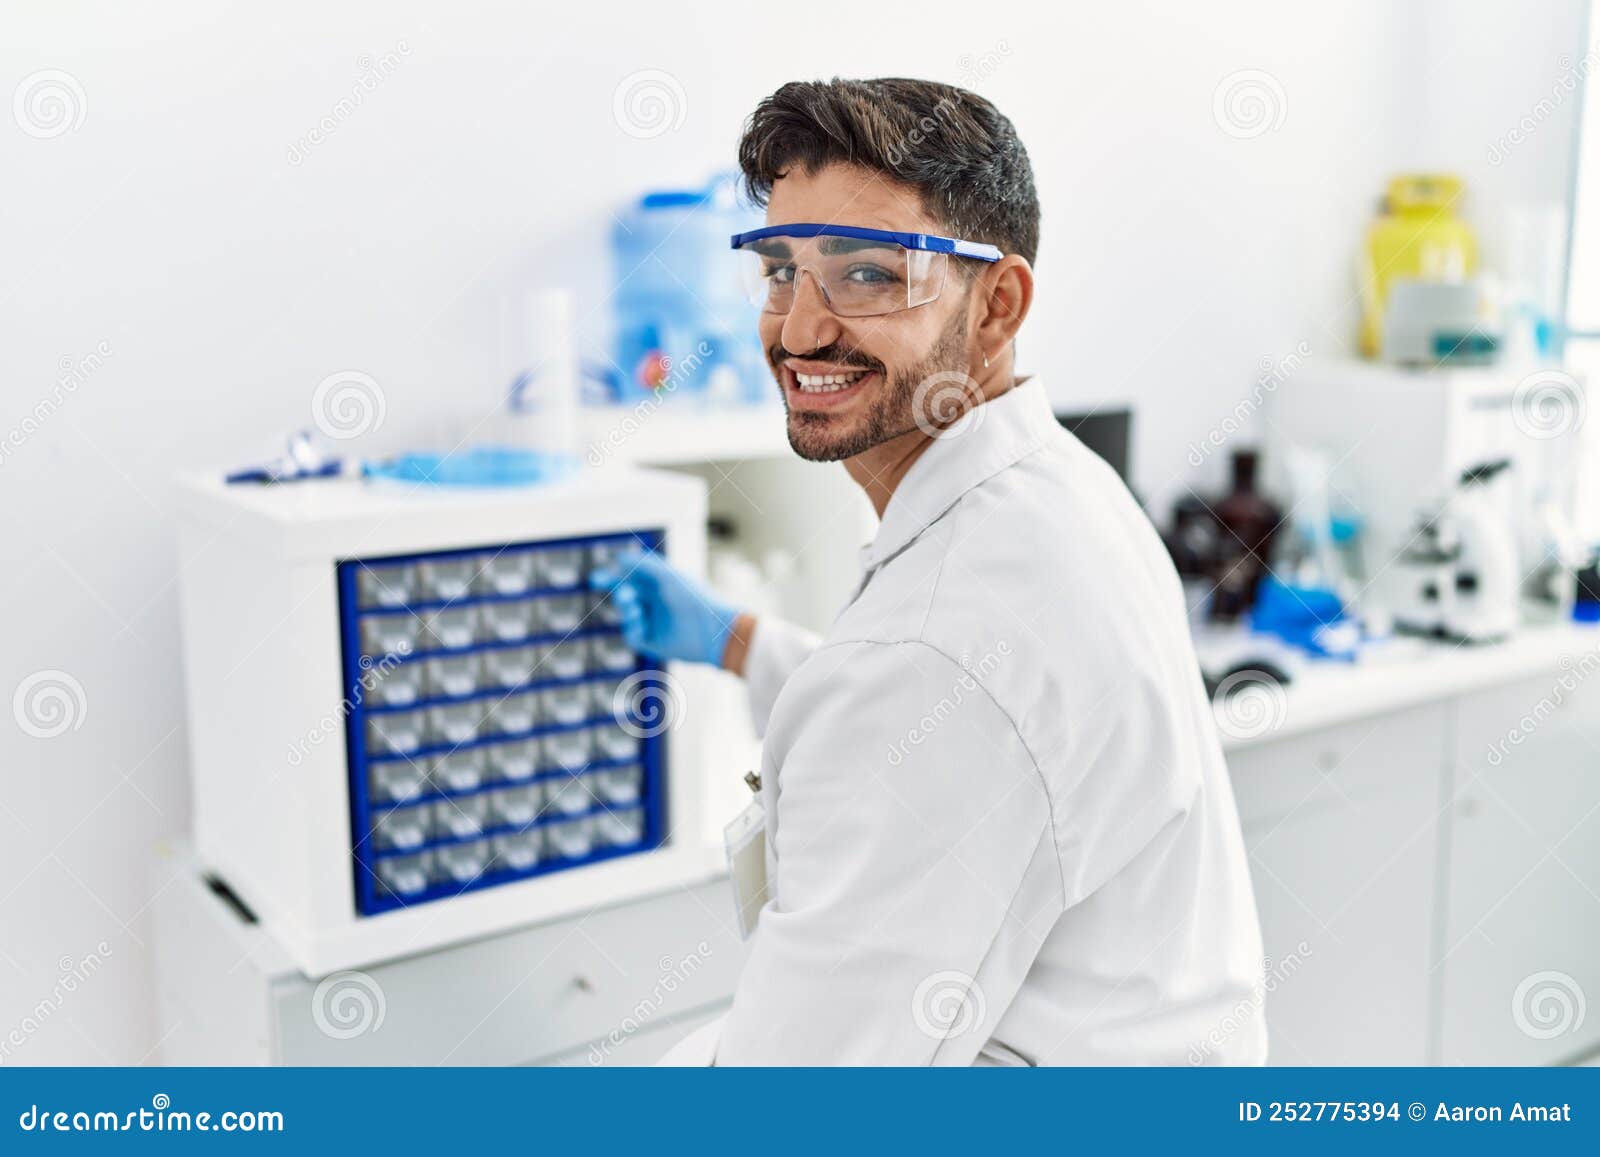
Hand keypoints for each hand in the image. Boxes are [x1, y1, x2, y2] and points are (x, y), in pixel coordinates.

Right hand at [588, 550, 742, 666]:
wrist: (711, 631)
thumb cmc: (693, 598)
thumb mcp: (667, 576)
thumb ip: (642, 565)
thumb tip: (619, 557)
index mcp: (660, 585)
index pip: (630, 579)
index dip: (612, 578)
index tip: (595, 578)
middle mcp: (656, 603)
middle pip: (626, 597)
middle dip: (621, 595)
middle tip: (627, 597)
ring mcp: (654, 623)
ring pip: (627, 616)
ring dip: (627, 611)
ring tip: (637, 610)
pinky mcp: (653, 643)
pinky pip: (631, 635)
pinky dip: (633, 629)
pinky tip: (643, 626)